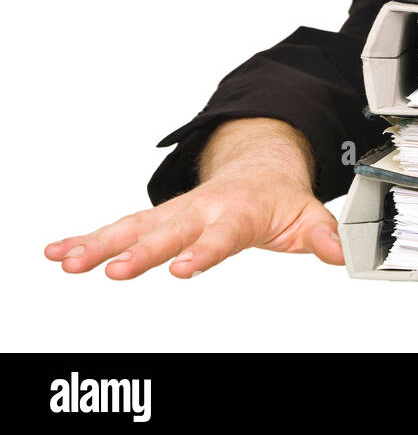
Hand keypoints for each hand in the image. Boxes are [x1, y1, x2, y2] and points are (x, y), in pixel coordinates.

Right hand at [44, 118, 342, 278]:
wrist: (260, 164)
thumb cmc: (279, 196)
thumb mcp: (308, 215)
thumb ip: (323, 237)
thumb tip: (341, 254)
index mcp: (239, 212)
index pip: (220, 236)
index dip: (202, 252)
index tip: (180, 270)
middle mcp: (202, 209)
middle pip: (168, 232)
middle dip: (139, 252)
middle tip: (111, 270)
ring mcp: (177, 212)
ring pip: (134, 227)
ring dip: (100, 243)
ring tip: (68, 261)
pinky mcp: (158, 217)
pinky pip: (121, 226)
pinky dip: (88, 237)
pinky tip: (59, 251)